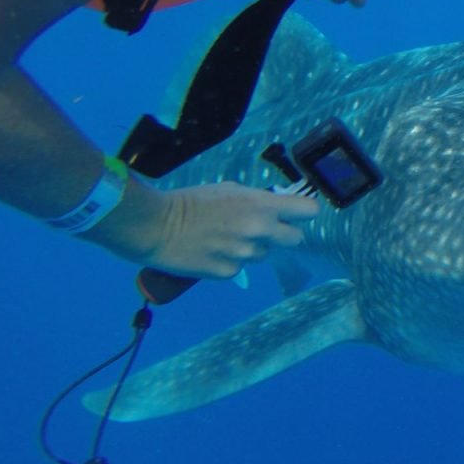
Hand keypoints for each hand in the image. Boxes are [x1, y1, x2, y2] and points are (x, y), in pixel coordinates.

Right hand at [97, 180, 319, 279]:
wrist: (155, 226)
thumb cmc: (191, 201)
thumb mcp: (229, 190)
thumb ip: (256, 200)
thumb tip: (274, 207)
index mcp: (261, 206)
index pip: (308, 211)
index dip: (304, 212)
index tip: (297, 213)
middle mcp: (259, 231)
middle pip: (295, 239)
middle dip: (285, 234)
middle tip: (266, 230)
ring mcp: (245, 255)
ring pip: (263, 255)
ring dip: (252, 248)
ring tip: (225, 238)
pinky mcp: (228, 274)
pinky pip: (239, 268)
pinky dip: (229, 261)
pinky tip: (211, 252)